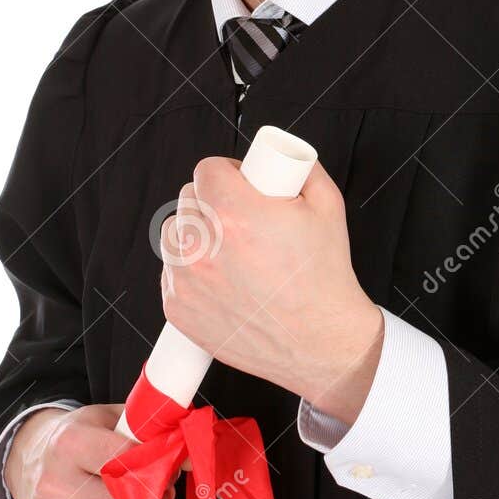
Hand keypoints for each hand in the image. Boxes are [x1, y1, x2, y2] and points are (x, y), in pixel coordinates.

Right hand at [4, 403, 180, 498]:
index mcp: (69, 444)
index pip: (129, 461)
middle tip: (156, 493)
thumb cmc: (79, 440)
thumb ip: (152, 432)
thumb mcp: (111, 420)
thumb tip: (191, 459)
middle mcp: (53, 485)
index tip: (162, 466)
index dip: (156, 466)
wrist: (28, 464)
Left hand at [160, 156, 383, 423]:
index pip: (206, 170)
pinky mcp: (178, 308)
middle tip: (240, 220)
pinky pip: (171, 272)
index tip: (240, 185)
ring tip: (230, 252)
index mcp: (234, 213)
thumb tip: (282, 156)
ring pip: (173, 235)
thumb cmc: (324, 278)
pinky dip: (191, 272)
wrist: (320, 341)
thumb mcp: (327, 206)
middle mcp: (202, 245)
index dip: (227, 174)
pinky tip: (223, 281)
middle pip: (187, 200)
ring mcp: (185, 279)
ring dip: (195, 236)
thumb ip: (300, 169)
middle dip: (212, 202)